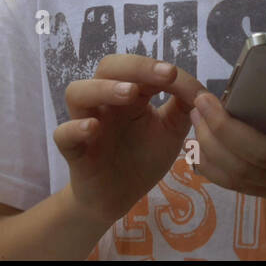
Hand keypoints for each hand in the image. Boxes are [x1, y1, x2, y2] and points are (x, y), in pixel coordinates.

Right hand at [53, 54, 207, 225]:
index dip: (156, 67)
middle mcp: (105, 102)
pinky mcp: (73, 150)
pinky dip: (75, 128)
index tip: (177, 76)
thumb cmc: (142, 158)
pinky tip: (93, 128)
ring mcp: (86, 123)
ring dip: (103, 88)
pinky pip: (63, 133)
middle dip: (135, 67)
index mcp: (129, 94)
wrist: (118, 197)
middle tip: (164, 76)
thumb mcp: (171, 132)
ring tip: (129, 93)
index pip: (137, 68)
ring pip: (77, 92)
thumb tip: (201, 89)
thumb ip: (184, 108)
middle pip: (107, 68)